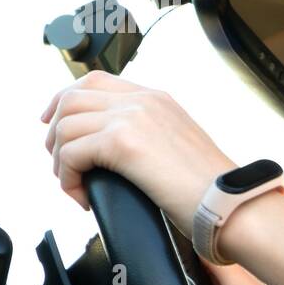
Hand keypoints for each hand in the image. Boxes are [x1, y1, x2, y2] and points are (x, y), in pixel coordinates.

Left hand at [40, 70, 237, 238]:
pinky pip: (70, 154)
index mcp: (157, 99)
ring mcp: (132, 117)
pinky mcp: (122, 142)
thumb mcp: (179, 147)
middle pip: (71, 99)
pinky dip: (67, 179)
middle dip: (54, 133)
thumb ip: (149, 137)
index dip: (64, 100)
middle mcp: (143, 100)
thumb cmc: (211, 190)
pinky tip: (83, 196)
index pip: (96, 81)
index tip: (52, 124)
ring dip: (60, 161)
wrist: (231, 204)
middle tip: (61, 165)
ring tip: (76, 185)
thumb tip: (114, 154)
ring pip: (65, 126)